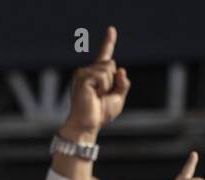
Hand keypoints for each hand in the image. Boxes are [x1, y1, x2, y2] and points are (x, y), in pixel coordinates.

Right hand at [59, 26, 129, 142]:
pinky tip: (94, 95)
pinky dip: (103, 87)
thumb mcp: (118, 98)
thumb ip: (123, 83)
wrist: (88, 125)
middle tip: (101, 96)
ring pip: (108, 69)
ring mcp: (83, 73)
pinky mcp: (82, 77)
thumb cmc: (100, 114)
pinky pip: (103, 76)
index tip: (111, 29)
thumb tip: (121, 69)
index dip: (108, 42)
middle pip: (111, 63)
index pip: (104, 55)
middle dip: (113, 81)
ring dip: (108, 85)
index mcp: (97, 75)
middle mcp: (88, 71)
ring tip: (97, 96)